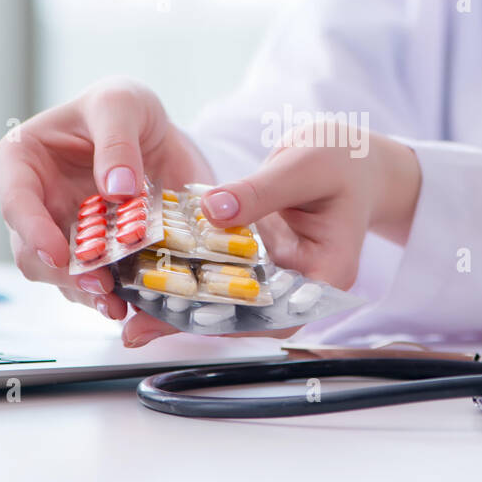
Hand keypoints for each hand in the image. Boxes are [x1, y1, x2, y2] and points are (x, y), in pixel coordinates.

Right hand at [0, 78, 213, 318]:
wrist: (157, 133)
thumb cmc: (123, 108)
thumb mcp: (121, 104)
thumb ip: (117, 141)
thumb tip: (116, 188)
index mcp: (20, 161)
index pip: (15, 202)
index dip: (32, 231)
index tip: (58, 254)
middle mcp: (33, 204)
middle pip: (31, 252)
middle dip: (63, 274)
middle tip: (101, 286)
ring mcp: (60, 233)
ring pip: (60, 277)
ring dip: (87, 294)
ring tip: (118, 304)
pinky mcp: (91, 254)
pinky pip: (93, 285)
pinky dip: (111, 296)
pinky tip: (131, 304)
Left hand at [122, 127, 421, 346]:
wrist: (350, 155)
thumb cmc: (343, 158)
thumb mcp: (305, 166)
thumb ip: (260, 190)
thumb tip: (213, 212)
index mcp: (328, 273)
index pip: (281, 315)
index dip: (234, 323)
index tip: (188, 319)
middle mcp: (300, 284)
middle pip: (246, 317)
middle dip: (191, 322)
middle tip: (137, 327)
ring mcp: (276, 275)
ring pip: (228, 300)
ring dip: (181, 305)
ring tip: (131, 308)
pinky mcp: (256, 260)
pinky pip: (220, 274)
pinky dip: (187, 274)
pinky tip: (148, 273)